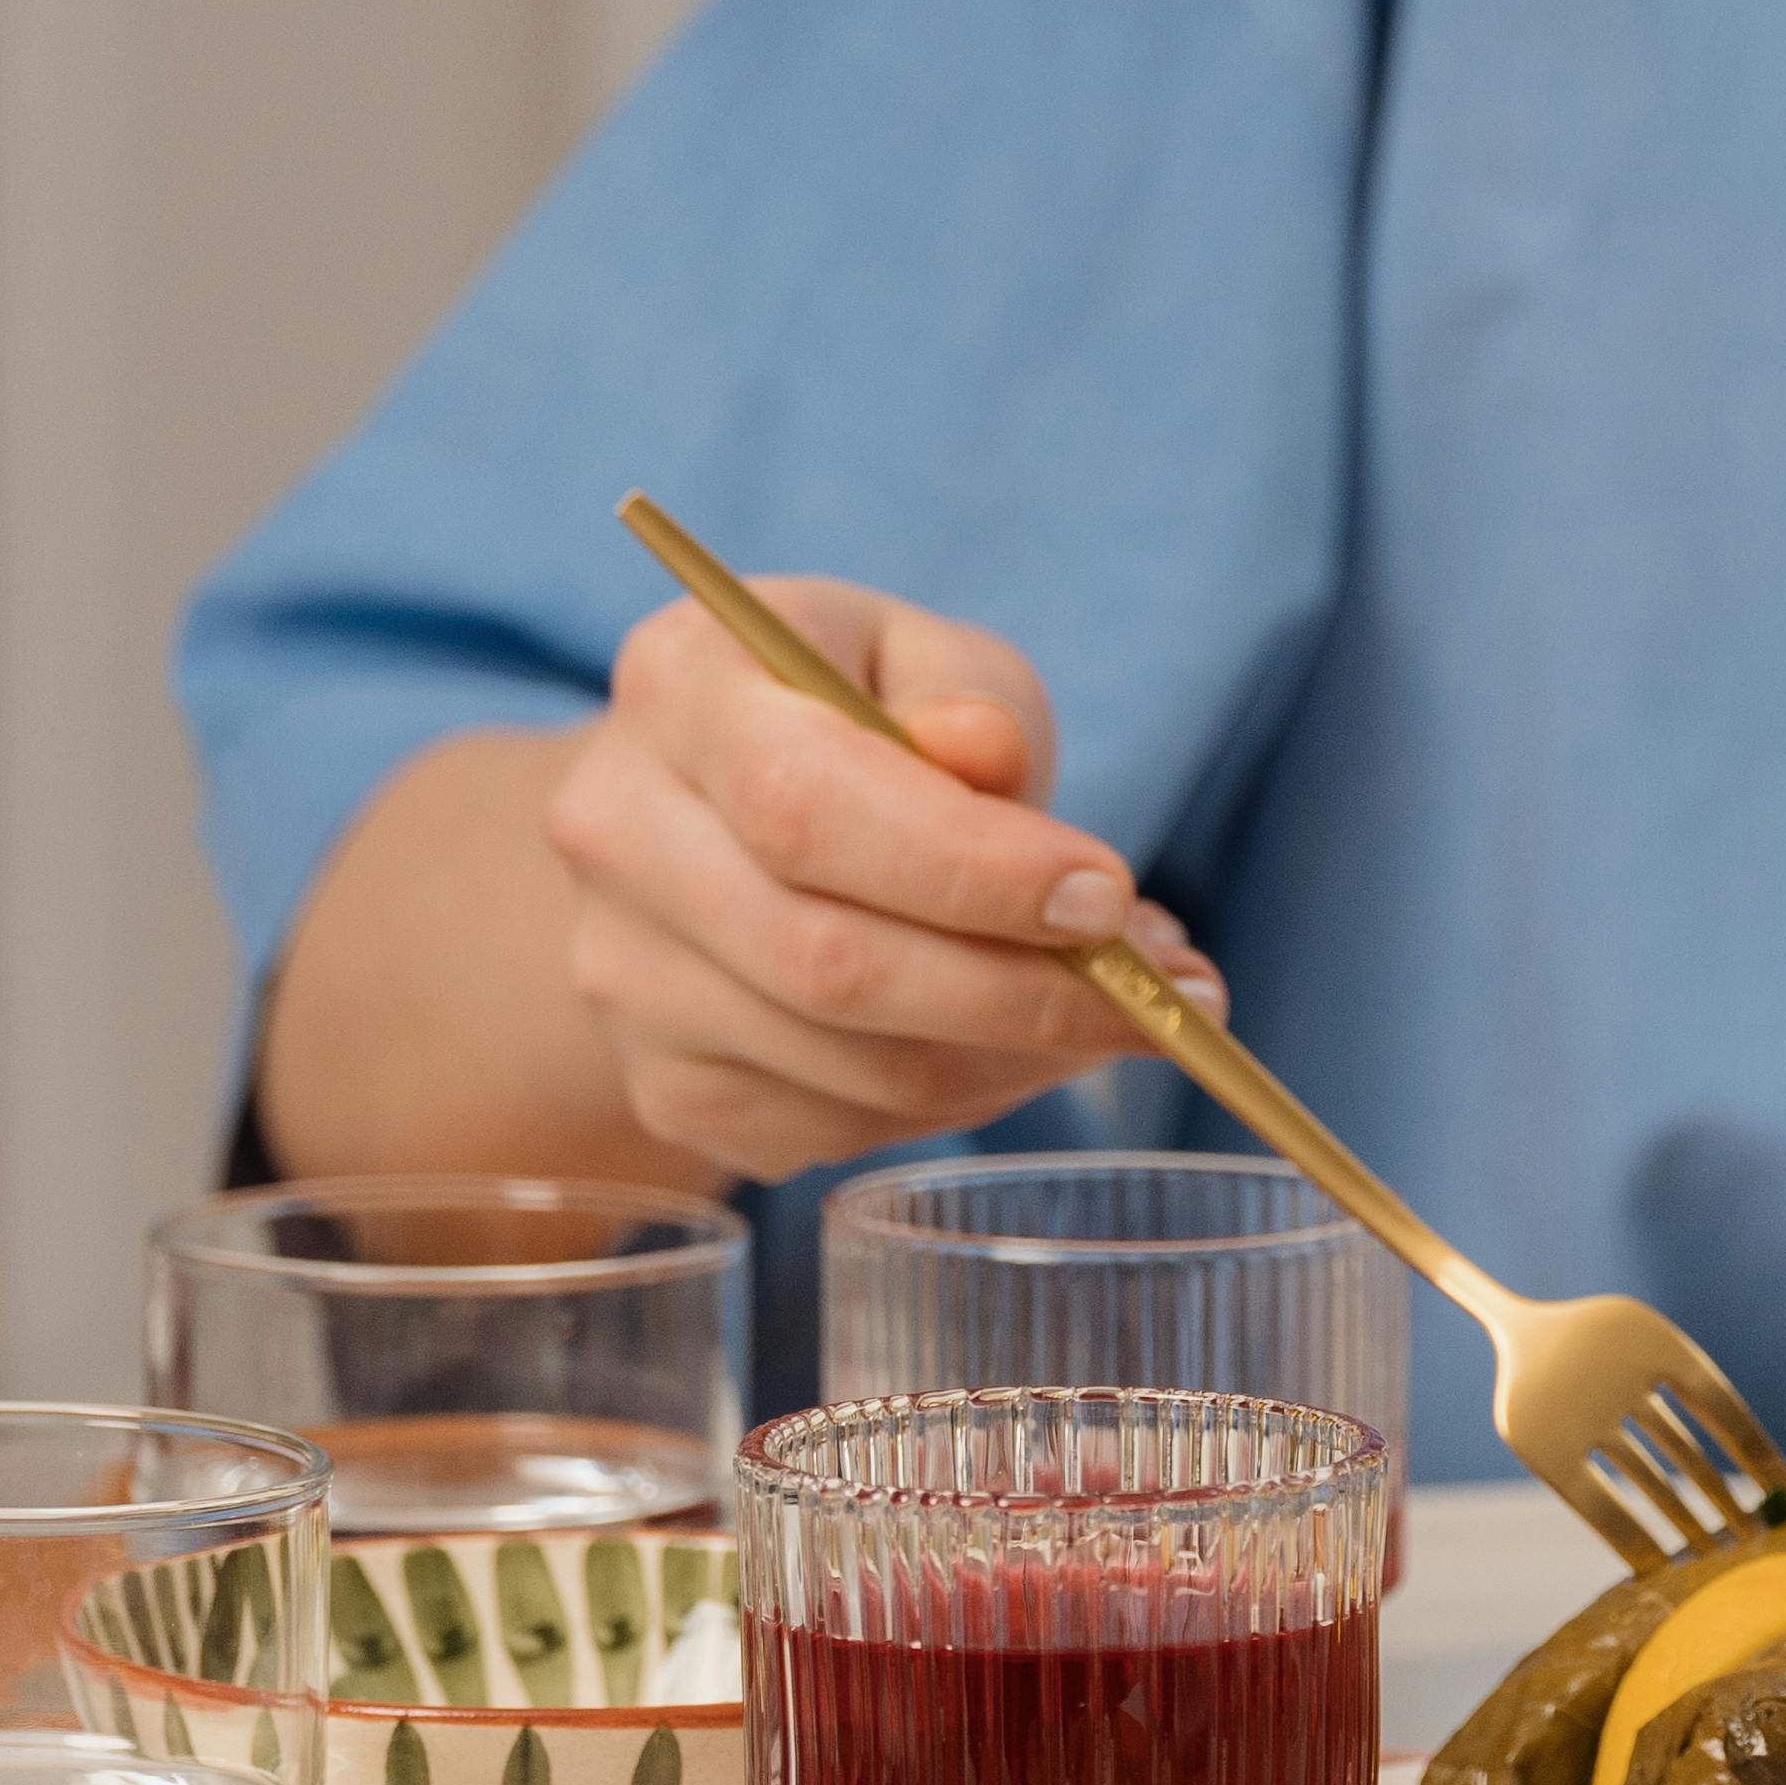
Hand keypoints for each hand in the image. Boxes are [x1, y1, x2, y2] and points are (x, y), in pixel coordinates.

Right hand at [545, 576, 1214, 1182]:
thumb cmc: (854, 713)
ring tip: (1126, 1011)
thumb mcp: (924, 654)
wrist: (725, 808)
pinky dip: (965, 1101)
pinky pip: (837, 1130)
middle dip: (1024, 991)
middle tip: (1169, 989)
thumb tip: (981, 757)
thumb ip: (965, 693)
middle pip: (824, 961)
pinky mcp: (663, 1084)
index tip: (1109, 895)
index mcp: (676, 687)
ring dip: (1020, 1058)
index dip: (970, 869)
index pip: (806, 806)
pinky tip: (1027, 1043)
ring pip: (847, 1068)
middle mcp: (616, 836)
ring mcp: (624, 978)